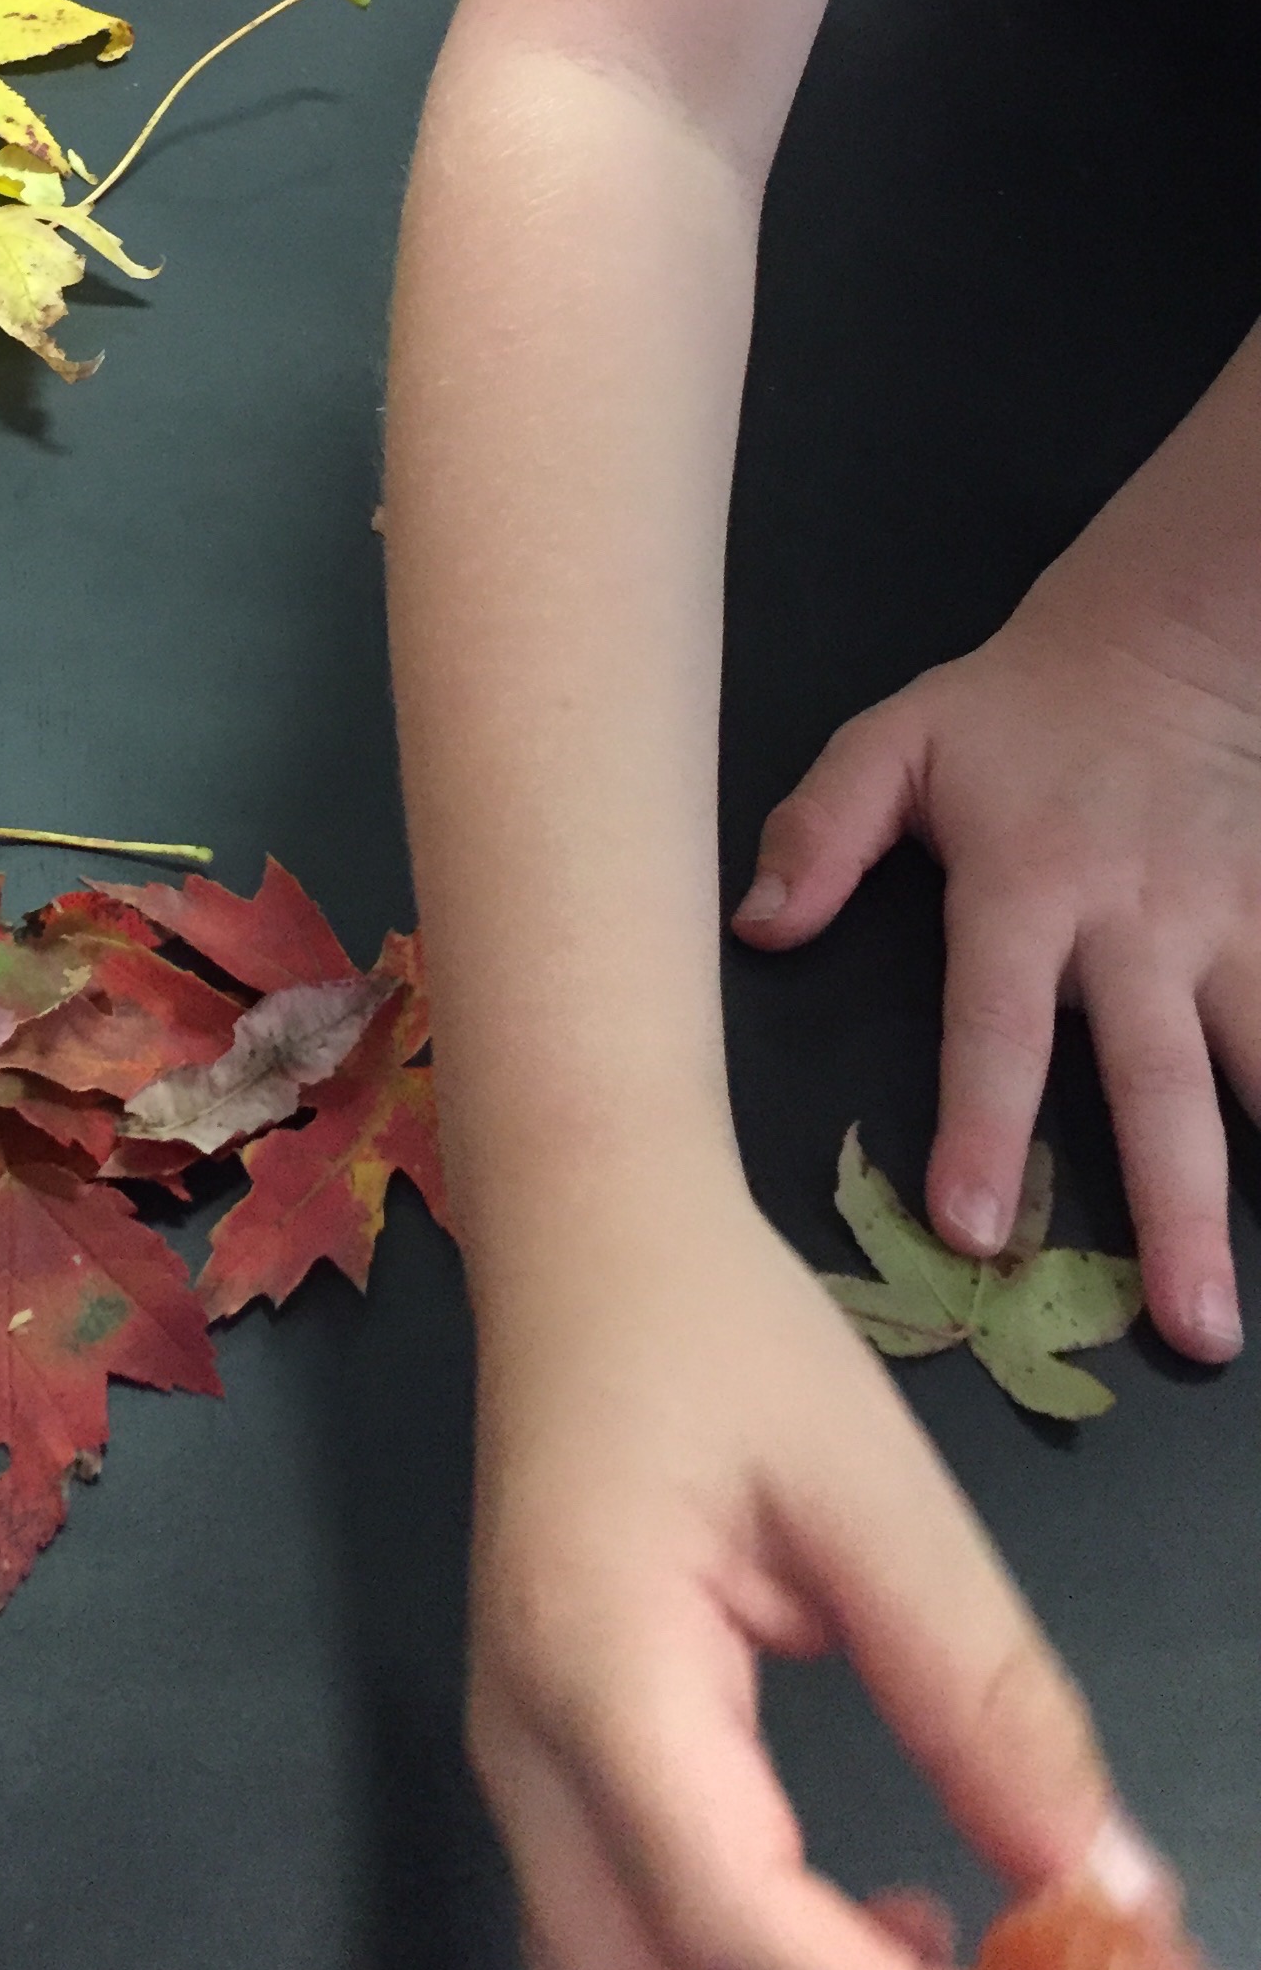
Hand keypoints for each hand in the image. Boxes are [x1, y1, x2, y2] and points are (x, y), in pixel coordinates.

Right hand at [471, 1171, 1122, 1969]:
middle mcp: (528, 1751)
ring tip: (952, 1958)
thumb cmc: (717, 1333)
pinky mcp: (543, 1761)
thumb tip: (1106, 1882)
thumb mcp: (877, 1487)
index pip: (734, 1920)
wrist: (582, 1240)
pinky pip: (621, 1931)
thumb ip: (981, 1690)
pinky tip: (868, 1917)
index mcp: (600, 1669)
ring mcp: (516, 1766)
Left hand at [741, 553, 1260, 1364]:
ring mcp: (1226, 927)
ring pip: (1260, 1066)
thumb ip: (821, 830)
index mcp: (1025, 884)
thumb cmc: (1012, 715)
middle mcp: (1136, 923)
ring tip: (1257, 1297)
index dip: (983, 1124)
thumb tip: (757, 926)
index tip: (973, 1226)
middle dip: (1173, 1209)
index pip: (995, 1022)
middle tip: (1187, 1330)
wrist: (1166, 639)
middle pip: (1154, 1080)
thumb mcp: (895, 741)